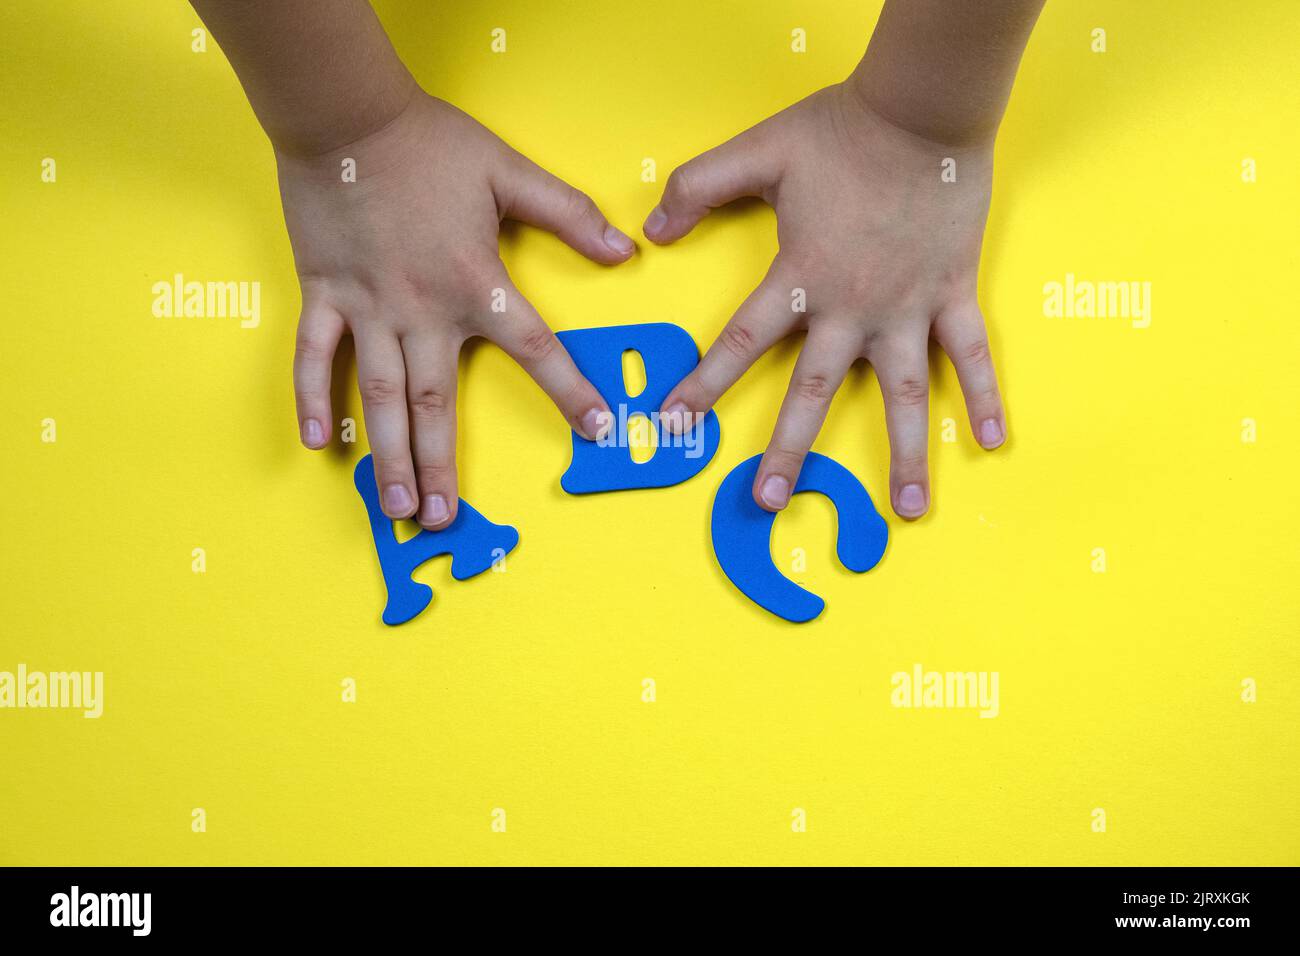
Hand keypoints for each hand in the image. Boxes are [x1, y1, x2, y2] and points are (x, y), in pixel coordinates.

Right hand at [282, 91, 634, 526]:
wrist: (347, 115)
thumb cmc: (431, 143)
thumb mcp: (510, 173)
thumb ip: (568, 214)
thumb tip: (625, 248)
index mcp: (475, 283)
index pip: (534, 350)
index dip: (569, 392)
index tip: (596, 431)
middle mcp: (422, 309)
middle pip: (436, 402)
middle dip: (443, 465)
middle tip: (445, 520)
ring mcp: (368, 307)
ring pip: (377, 396)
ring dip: (388, 455)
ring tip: (396, 507)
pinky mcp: (323, 294)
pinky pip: (314, 357)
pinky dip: (311, 399)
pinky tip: (318, 444)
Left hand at [645, 82, 1005, 518]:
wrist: (922, 110)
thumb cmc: (840, 131)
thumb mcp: (757, 152)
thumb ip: (698, 187)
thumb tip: (651, 228)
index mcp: (799, 280)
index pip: (738, 344)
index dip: (702, 386)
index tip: (675, 426)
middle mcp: (851, 308)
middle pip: (812, 392)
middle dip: (787, 451)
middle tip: (768, 502)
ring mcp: (907, 307)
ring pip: (903, 394)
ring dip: (905, 455)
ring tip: (905, 512)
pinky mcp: (953, 293)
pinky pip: (971, 354)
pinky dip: (983, 396)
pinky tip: (989, 442)